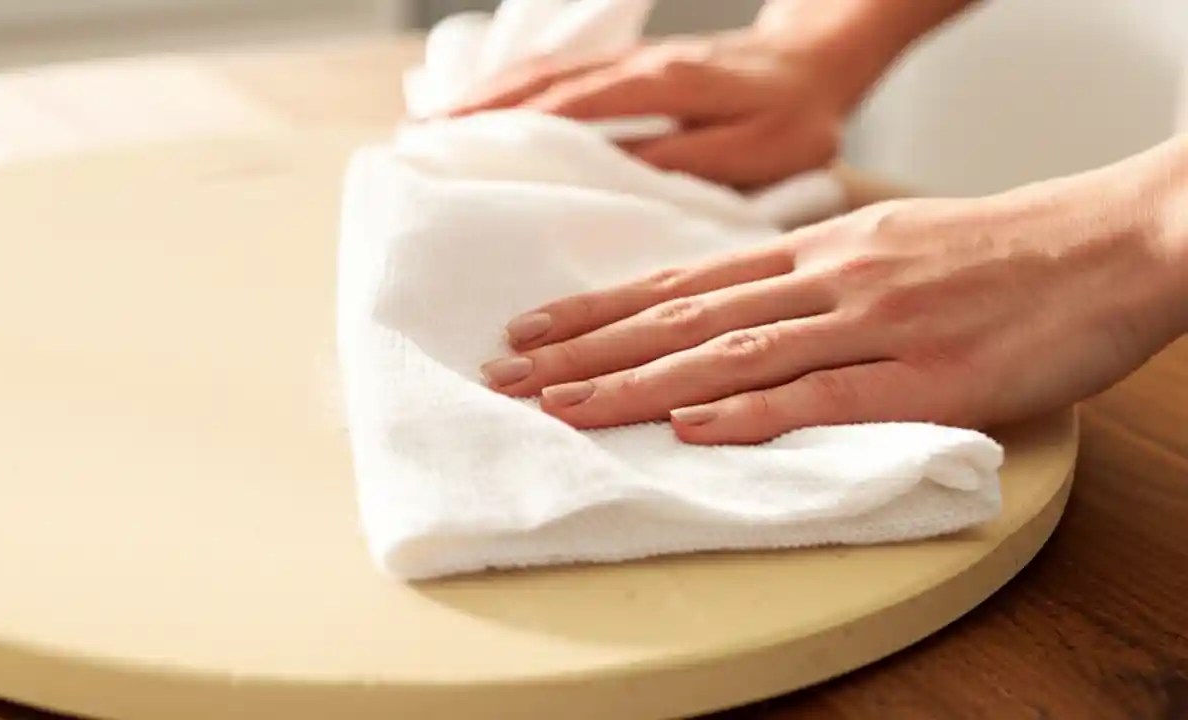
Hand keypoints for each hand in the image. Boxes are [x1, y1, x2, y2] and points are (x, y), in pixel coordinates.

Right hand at [445, 31, 854, 187]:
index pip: (569, 104)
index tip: (456, 146)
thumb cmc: (794, 117)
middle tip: (420, 140)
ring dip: (488, 96)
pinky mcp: (631, 68)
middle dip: (478, 109)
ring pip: (545, 74)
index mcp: (661, 83)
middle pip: (541, 82)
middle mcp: (636, 65)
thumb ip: (682, 161)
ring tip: (432, 124)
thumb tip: (608, 175)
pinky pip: (561, 75)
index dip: (511, 127)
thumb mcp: (752, 151)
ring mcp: (630, 61)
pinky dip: (516, 90)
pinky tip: (486, 108)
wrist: (817, 63)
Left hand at [479, 148, 1187, 443]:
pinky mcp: (927, 375)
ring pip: (733, 354)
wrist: (1114, 241)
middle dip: (588, 348)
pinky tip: (690, 426)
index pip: (685, 280)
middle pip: (685, 316)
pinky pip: (826, 395)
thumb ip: (815, 278)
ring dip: (638, 382)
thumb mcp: (890, 246)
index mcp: (820, 251)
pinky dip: (753, 412)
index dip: (602, 307)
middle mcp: (828, 281)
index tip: (536, 327)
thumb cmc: (1003, 252)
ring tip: (561, 404)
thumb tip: (745, 310)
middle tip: (509, 373)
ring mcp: (874, 326)